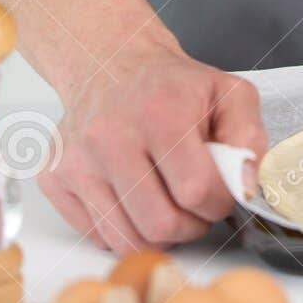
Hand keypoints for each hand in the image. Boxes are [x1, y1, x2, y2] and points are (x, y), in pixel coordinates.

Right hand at [38, 43, 266, 252]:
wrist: (111, 62)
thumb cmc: (173, 86)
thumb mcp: (228, 93)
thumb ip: (248, 137)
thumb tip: (245, 186)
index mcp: (159, 113)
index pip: (196, 190)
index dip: (218, 202)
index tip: (218, 192)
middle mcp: (109, 137)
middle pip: (160, 225)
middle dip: (190, 226)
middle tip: (195, 205)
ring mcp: (76, 161)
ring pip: (126, 239)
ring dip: (158, 234)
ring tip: (169, 204)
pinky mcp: (54, 179)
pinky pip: (96, 235)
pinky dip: (124, 229)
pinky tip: (135, 199)